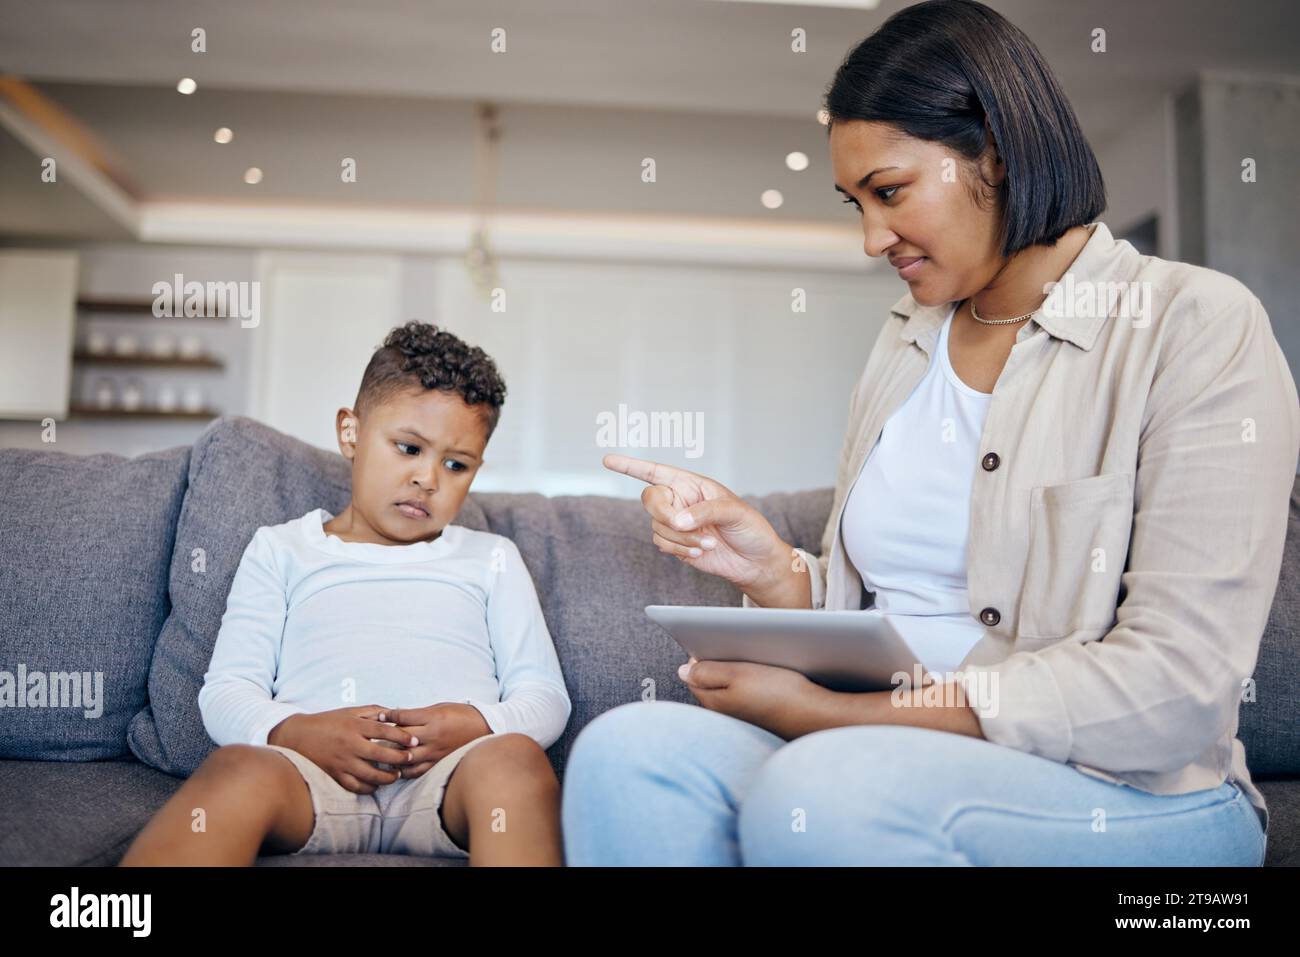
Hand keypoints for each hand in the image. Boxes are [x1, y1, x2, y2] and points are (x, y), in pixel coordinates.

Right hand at [268, 705, 416, 793]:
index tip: (414, 740)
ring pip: (371, 775)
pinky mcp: (335, 775)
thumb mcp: (349, 711)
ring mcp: (342, 762)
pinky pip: (356, 786)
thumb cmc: (327, 721)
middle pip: (381, 755)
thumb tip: (394, 712)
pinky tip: (376, 785)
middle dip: (399, 758)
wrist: (297, 736)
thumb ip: (372, 711)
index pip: (384, 731)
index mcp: (354, 726)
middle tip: (410, 758)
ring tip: (396, 775)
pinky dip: (368, 788)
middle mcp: (350, 745)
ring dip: (387, 777)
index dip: (402, 736)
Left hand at [382, 703, 492, 779]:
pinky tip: (396, 767)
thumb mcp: (439, 707)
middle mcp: (432, 735)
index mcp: (433, 718)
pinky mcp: (438, 762)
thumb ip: (418, 714)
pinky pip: (416, 770)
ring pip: (405, 757)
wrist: (483, 727)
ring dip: (392, 755)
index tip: (380, 716)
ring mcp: (435, 751)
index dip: (388, 716)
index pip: (403, 717)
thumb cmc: (460, 714)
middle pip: (401, 738)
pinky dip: (404, 769)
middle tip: (372, 736)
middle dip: (385, 736)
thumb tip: (397, 716)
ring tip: (381, 754)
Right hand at [603, 454, 788, 591]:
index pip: (656, 471)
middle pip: (651, 500)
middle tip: (684, 525)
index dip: (631, 465)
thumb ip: (704, 512)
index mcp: (692, 484)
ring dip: (681, 538)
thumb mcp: (733, 512)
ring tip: (708, 543)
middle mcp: (680, 501)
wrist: (754, 561)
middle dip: (665, 514)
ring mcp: (676, 523)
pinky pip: (662, 544)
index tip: (607, 460)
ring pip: (657, 526)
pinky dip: (680, 550)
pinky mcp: (675, 544)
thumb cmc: (750, 529)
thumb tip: (678, 520)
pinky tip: (699, 552)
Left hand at [677, 655, 830, 739]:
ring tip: (751, 652)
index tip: (711, 636)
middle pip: (712, 679)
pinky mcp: (760, 713)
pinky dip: (752, 679)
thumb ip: (707, 672)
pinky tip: (765, 669)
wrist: (817, 715)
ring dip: (737, 669)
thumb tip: (683, 670)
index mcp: (713, 702)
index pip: (693, 674)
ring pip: (731, 685)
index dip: (700, 652)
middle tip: (733, 643)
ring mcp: (743, 714)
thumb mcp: (738, 675)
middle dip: (718, 660)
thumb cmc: (779, 694)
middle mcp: (724, 712)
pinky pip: (748, 691)